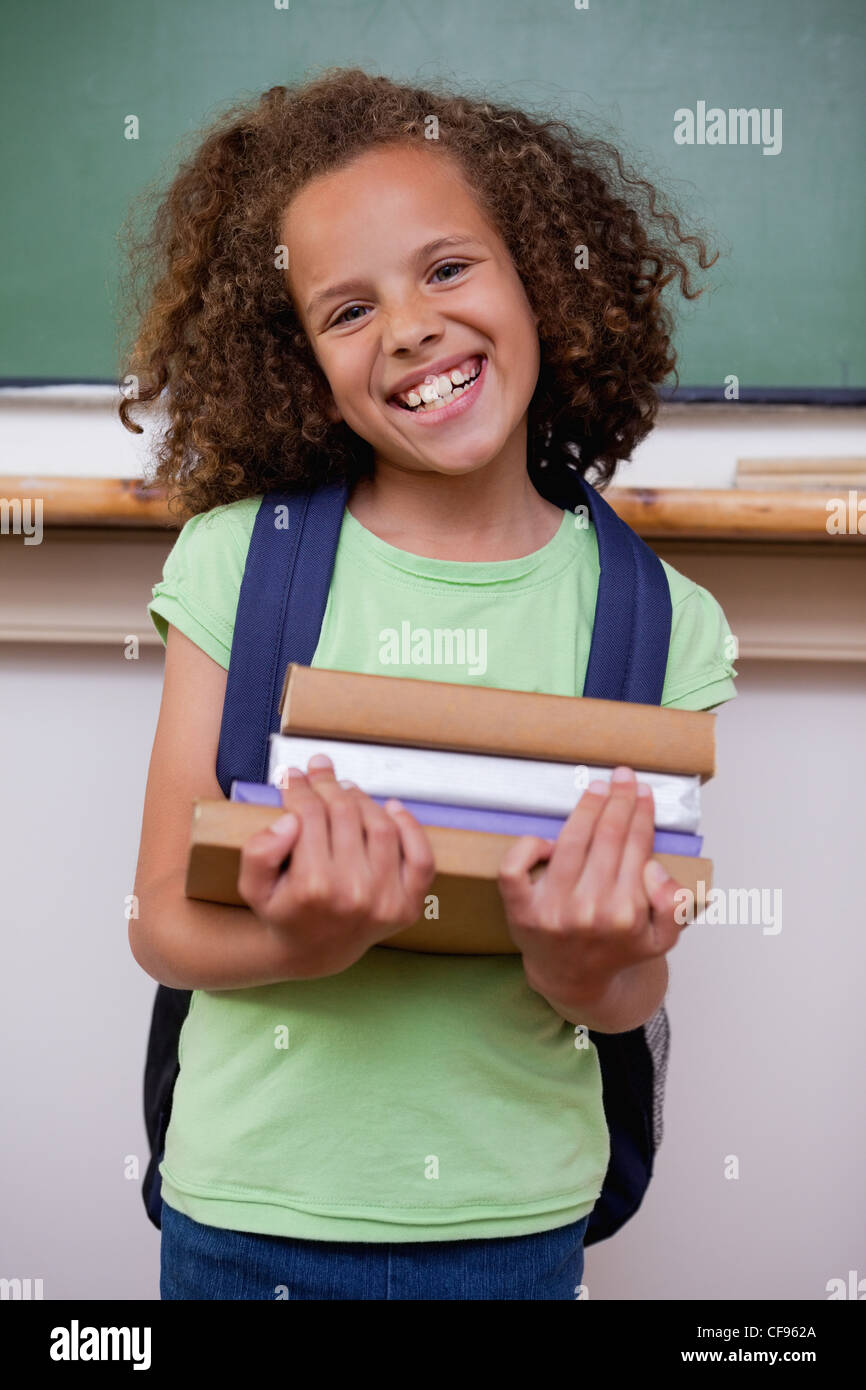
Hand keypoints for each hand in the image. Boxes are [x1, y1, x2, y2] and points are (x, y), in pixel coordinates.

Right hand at [237, 754, 435, 976]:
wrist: (315, 951)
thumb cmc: (285, 912)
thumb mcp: (253, 887)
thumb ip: (258, 852)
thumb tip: (290, 821)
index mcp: (312, 888)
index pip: (309, 815)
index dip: (300, 788)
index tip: (294, 775)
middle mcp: (354, 893)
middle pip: (344, 814)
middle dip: (328, 785)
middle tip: (319, 771)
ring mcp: (386, 900)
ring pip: (380, 825)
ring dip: (363, 799)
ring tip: (345, 791)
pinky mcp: (408, 904)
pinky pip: (421, 857)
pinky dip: (411, 827)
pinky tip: (392, 809)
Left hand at [497, 767, 683, 1007]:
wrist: (573, 979)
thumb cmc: (615, 949)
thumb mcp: (661, 939)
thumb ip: (675, 906)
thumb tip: (654, 868)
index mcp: (627, 914)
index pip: (636, 848)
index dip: (641, 814)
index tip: (643, 792)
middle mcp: (590, 911)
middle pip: (607, 838)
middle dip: (618, 801)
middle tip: (622, 778)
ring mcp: (552, 910)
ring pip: (569, 843)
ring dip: (585, 810)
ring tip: (597, 790)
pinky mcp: (521, 911)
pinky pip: (514, 869)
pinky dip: (527, 847)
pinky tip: (547, 839)